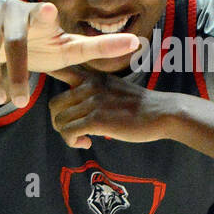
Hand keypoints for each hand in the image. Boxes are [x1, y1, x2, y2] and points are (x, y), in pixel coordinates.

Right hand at [0, 0, 138, 108]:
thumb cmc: (40, 43)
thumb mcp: (67, 48)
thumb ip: (98, 47)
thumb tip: (138, 42)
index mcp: (40, 16)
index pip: (43, 15)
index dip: (44, 15)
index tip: (48, 13)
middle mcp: (13, 12)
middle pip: (14, 43)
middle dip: (16, 75)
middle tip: (19, 101)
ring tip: (1, 98)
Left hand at [47, 67, 173, 149]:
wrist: (162, 113)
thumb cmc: (141, 106)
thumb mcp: (115, 88)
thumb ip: (96, 90)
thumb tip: (80, 105)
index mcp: (93, 77)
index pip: (61, 70)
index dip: (51, 80)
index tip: (58, 98)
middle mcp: (89, 86)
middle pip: (54, 104)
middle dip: (61, 121)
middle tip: (75, 130)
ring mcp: (92, 102)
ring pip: (60, 120)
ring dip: (67, 134)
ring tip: (83, 138)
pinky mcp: (96, 120)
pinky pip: (68, 132)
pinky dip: (72, 141)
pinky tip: (87, 143)